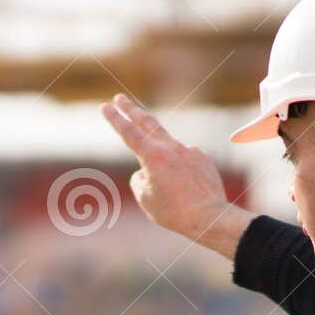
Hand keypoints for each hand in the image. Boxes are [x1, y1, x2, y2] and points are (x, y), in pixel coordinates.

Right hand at [100, 94, 249, 255]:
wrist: (209, 217)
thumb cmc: (173, 212)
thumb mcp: (145, 198)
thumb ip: (140, 179)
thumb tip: (147, 170)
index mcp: (152, 157)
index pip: (129, 132)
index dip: (115, 118)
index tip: (105, 105)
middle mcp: (171, 148)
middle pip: (148, 122)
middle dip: (131, 109)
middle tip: (120, 98)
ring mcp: (189, 150)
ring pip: (169, 151)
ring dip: (163, 165)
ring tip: (170, 187)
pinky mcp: (203, 157)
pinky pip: (186, 162)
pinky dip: (182, 174)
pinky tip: (188, 191)